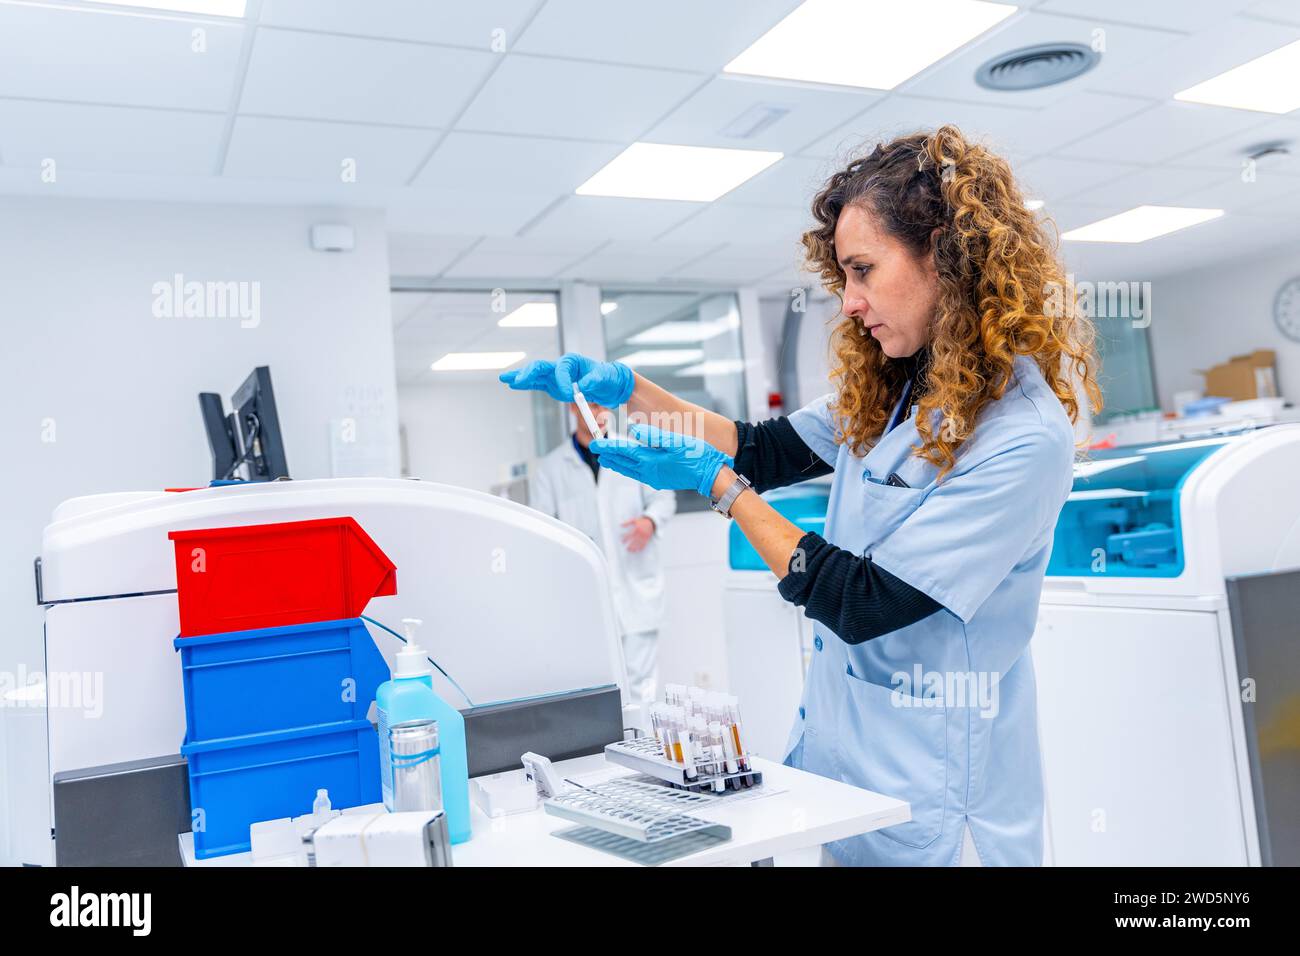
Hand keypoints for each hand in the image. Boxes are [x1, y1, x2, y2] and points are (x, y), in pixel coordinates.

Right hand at [498, 353, 633, 405]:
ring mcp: (554, 376)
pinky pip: (536, 384)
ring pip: (534, 374)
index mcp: (572, 361)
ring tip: (505, 378)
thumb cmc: (607, 378)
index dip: (563, 381)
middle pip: (540, 367)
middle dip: (528, 373)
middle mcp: (560, 366)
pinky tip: (512, 384)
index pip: (562, 369)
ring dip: (520, 377)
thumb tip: (583, 387)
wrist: (607, 384)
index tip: (571, 393)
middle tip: (518, 380)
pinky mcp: (552, 385)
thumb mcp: (605, 377)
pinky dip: (525, 384)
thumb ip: (595, 380)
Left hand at [591, 424, 733, 497]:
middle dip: (608, 455)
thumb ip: (652, 435)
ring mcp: (654, 478)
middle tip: (595, 448)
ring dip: (616, 463)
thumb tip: (633, 429)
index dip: (608, 445)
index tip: (595, 442)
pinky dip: (628, 468)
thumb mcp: (675, 440)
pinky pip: (637, 474)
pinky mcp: (660, 481)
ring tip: (606, 458)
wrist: (710, 475)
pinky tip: (628, 466)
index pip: (623, 451)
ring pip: (629, 470)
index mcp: (651, 460)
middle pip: (622, 462)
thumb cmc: (697, 456)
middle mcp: (649, 472)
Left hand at [621, 516, 654, 552]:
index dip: (625, 538)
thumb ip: (627, 523)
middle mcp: (640, 533)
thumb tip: (620, 525)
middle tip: (627, 548)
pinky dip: (640, 548)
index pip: (630, 535)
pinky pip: (644, 544)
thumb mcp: (634, 520)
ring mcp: (644, 536)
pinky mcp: (647, 538)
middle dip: (630, 545)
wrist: (650, 522)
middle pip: (635, 541)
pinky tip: (637, 550)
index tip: (622, 541)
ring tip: (630, 550)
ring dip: (635, 548)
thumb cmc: (641, 521)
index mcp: (637, 529)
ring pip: (639, 543)